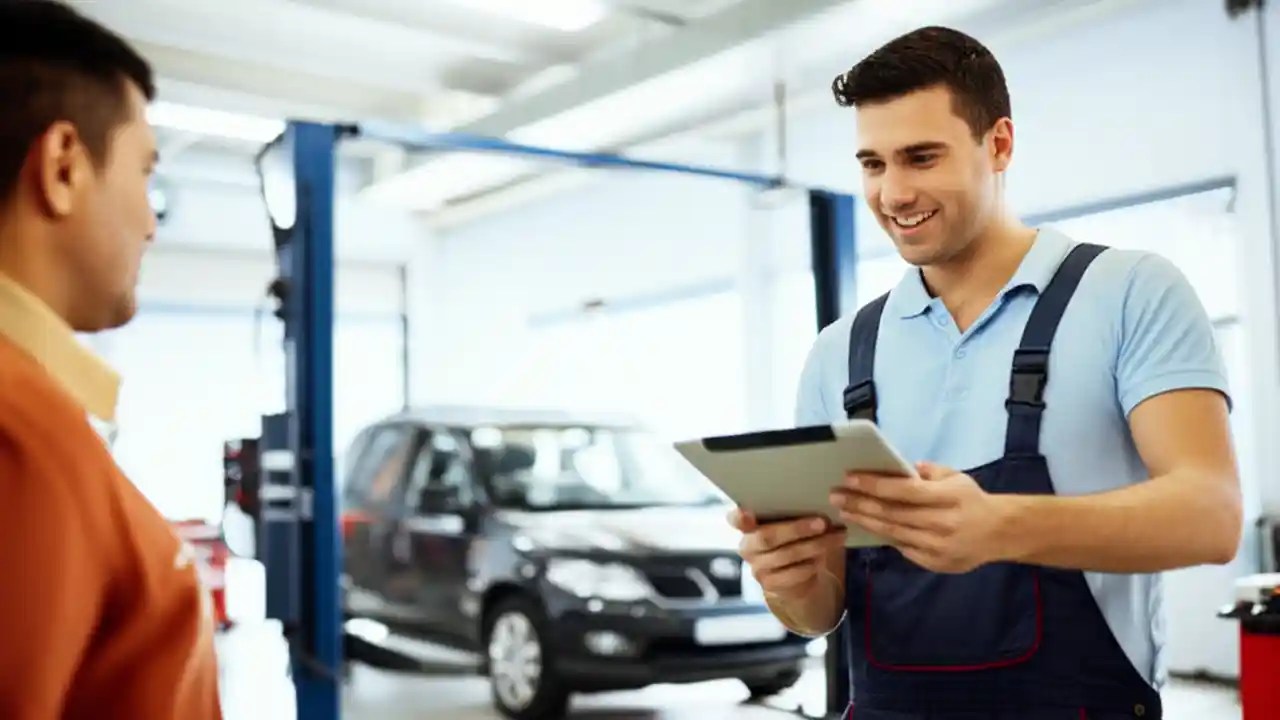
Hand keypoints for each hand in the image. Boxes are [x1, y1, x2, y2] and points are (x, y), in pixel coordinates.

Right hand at [728, 508, 844, 599]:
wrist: (793, 575)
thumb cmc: (791, 539)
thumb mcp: (787, 524)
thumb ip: (789, 514)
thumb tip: (818, 501)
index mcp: (746, 526)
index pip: (735, 519)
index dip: (740, 517)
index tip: (747, 512)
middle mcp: (747, 547)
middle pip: (768, 536)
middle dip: (797, 529)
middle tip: (822, 522)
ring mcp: (757, 567)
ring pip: (787, 555)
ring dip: (815, 546)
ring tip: (836, 537)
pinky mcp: (771, 584)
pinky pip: (795, 573)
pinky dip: (812, 564)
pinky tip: (824, 556)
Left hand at [828, 462, 1013, 573]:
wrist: (999, 533)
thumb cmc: (970, 500)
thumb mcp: (955, 477)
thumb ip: (927, 472)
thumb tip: (897, 468)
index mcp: (948, 497)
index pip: (904, 491)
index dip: (875, 485)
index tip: (850, 478)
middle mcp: (942, 523)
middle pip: (893, 514)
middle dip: (860, 504)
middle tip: (835, 496)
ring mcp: (938, 546)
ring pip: (893, 533)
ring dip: (865, 521)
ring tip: (844, 511)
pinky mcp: (935, 563)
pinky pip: (902, 548)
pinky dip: (882, 537)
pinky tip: (865, 528)